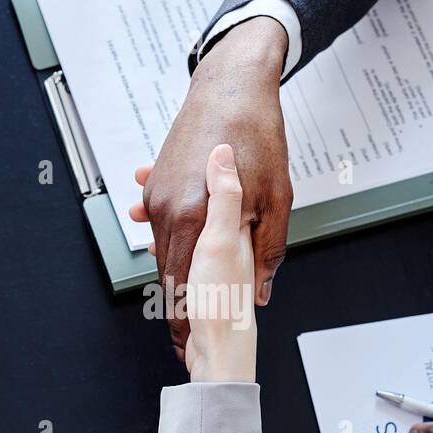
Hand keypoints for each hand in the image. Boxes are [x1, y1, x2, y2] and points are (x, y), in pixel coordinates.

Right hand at [128, 16, 290, 360]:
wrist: (232, 84)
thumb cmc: (258, 136)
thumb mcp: (276, 200)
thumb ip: (267, 250)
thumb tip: (261, 290)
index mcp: (195, 219)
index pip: (181, 286)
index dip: (184, 323)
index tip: (189, 348)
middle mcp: (167, 208)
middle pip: (168, 271)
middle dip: (182, 303)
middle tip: (190, 335)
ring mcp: (157, 193)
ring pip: (163, 247)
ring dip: (176, 270)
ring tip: (188, 300)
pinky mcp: (156, 179)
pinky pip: (159, 221)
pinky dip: (168, 237)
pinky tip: (176, 250)